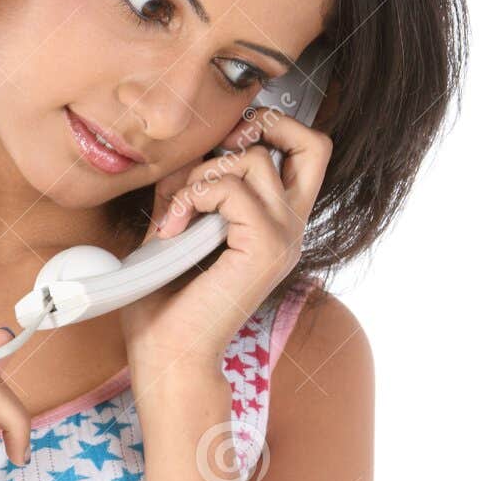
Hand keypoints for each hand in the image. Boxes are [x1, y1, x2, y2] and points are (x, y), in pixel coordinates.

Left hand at [118, 106, 331, 371]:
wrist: (169, 354)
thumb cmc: (166, 302)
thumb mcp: (175, 230)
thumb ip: (188, 191)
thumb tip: (186, 156)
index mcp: (275, 224)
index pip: (304, 153)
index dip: (268, 130)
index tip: (219, 146)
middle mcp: (290, 229)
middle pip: (314, 144)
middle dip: (264, 126)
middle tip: (217, 153)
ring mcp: (283, 238)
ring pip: (256, 160)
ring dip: (203, 173)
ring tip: (176, 212)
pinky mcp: (265, 249)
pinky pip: (232, 190)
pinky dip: (192, 196)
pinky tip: (172, 228)